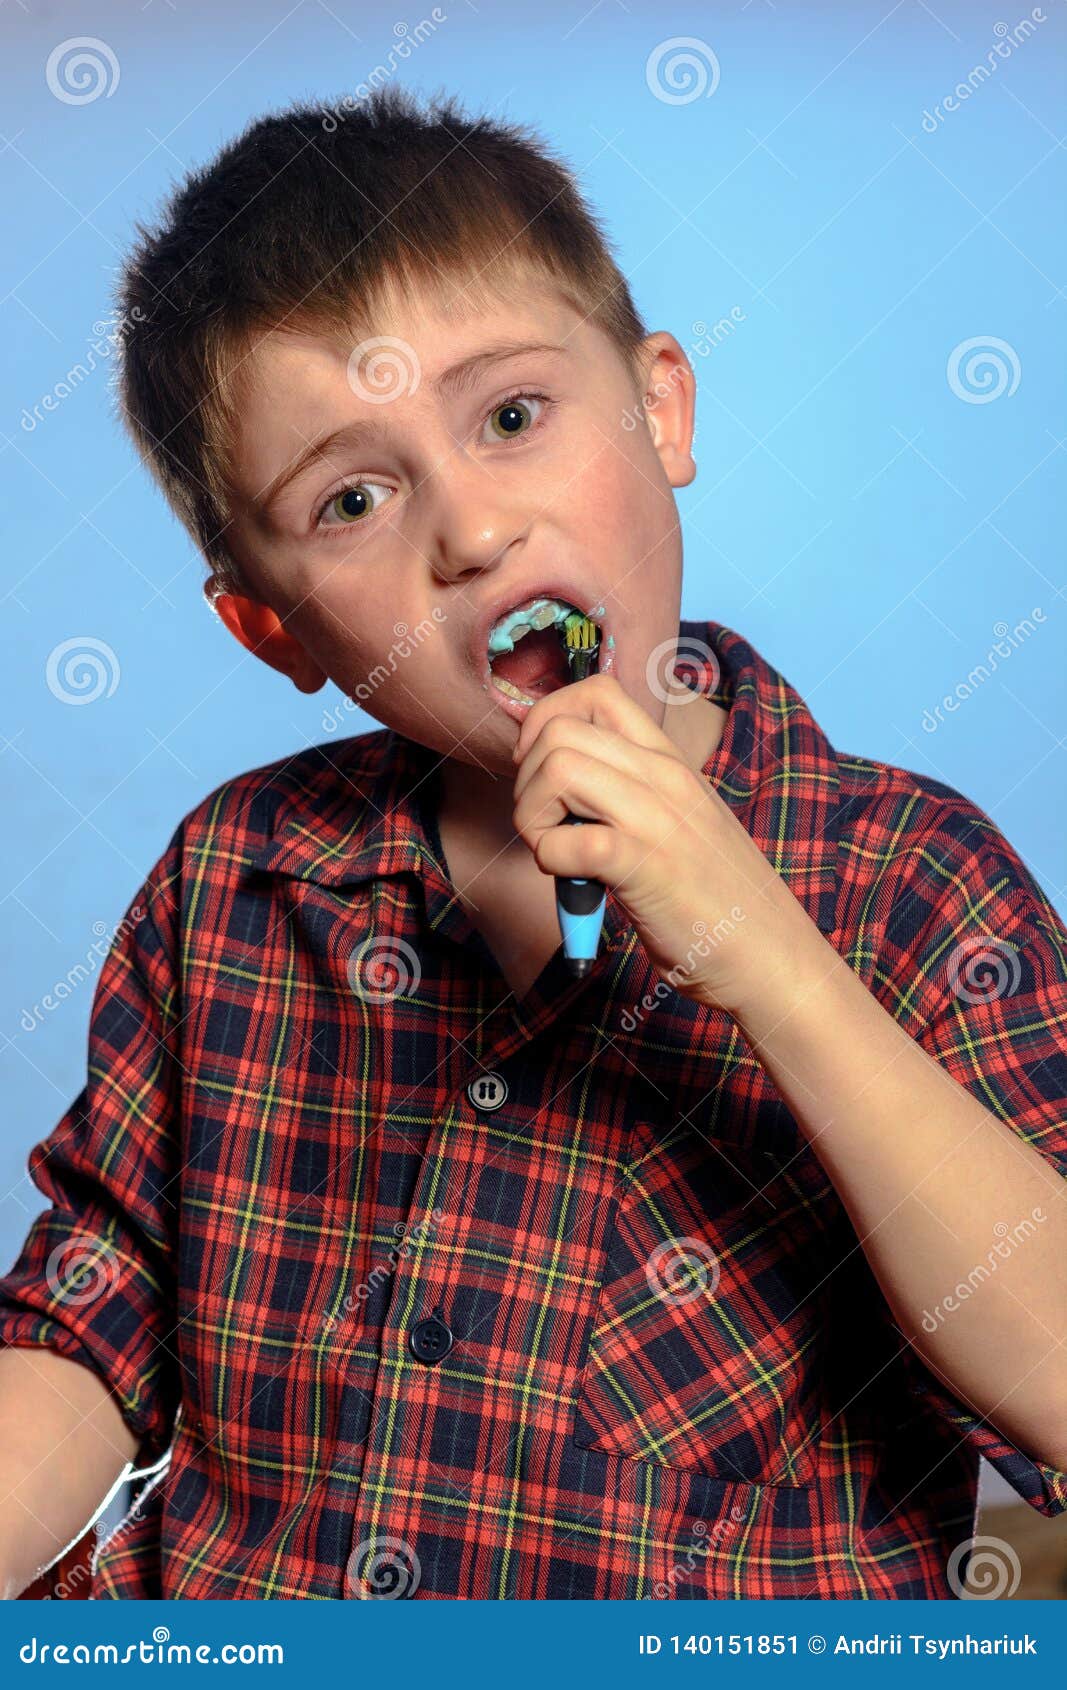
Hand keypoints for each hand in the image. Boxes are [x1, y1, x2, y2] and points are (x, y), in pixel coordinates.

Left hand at [510, 673, 820, 1016]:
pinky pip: (566, 840)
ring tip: (556, 851)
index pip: (596, 691)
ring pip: (556, 768)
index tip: (543, 772)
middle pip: (559, 727)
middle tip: (543, 823)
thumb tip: (563, 793)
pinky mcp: (644, 866)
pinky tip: (573, 882)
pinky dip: (550, 859)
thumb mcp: (682, 824)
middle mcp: (665, 776)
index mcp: (671, 762)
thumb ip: (633, 796)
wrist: (772, 959)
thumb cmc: (719, 902)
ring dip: (532, 815)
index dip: (547, 723)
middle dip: (526, 776)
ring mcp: (656, 818)